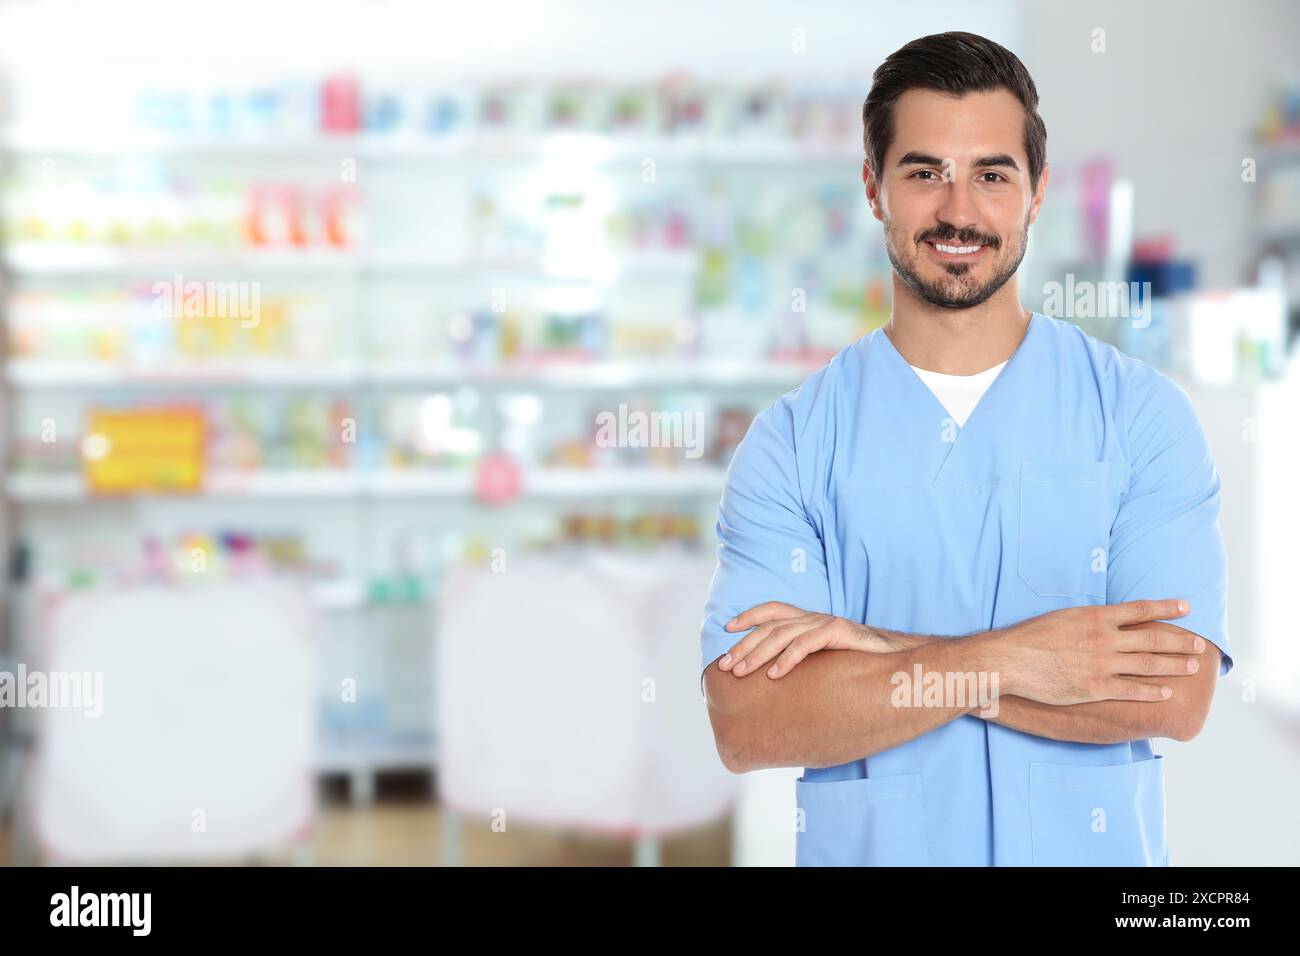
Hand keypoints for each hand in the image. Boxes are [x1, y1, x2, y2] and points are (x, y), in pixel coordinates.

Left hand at [718, 602, 892, 678]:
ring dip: (757, 653)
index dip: (749, 616)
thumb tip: (779, 686)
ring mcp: (827, 623)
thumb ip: (808, 665)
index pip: (774, 610)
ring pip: (783, 634)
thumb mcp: (829, 661)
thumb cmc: (865, 665)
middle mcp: (816, 618)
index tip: (727, 628)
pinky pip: (807, 643)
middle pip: (770, 626)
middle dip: (744, 645)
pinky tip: (774, 674)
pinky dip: (787, 658)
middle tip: (725, 666)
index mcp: (811, 621)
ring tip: (740, 672)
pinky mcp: (840, 632)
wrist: (904, 659)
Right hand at [997, 598, 1203, 705]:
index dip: (1167, 607)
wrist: (1011, 659)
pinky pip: (1132, 690)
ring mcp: (1102, 664)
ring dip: (1174, 665)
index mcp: (1096, 617)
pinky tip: (1166, 691)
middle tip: (1200, 645)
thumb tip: (1107, 620)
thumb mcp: (1063, 617)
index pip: (1141, 609)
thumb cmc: (1030, 637)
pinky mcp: (1095, 688)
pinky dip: (1152, 691)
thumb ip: (1089, 620)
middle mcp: (1104, 638)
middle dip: (1180, 641)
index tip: (1187, 607)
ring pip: (1148, 664)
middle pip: (1152, 638)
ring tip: (1191, 666)